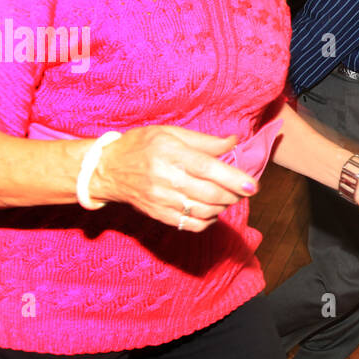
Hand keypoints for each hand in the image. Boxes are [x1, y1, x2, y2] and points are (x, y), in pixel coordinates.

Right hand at [91, 125, 255, 230]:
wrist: (107, 169)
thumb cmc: (141, 145)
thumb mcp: (170, 133)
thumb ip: (204, 141)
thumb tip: (234, 142)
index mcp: (170, 153)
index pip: (208, 168)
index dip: (233, 178)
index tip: (252, 185)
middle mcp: (165, 178)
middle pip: (209, 193)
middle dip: (233, 195)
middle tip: (243, 190)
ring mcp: (161, 199)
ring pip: (203, 211)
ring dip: (223, 207)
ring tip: (227, 197)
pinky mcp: (158, 214)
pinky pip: (190, 225)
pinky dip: (208, 221)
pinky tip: (211, 210)